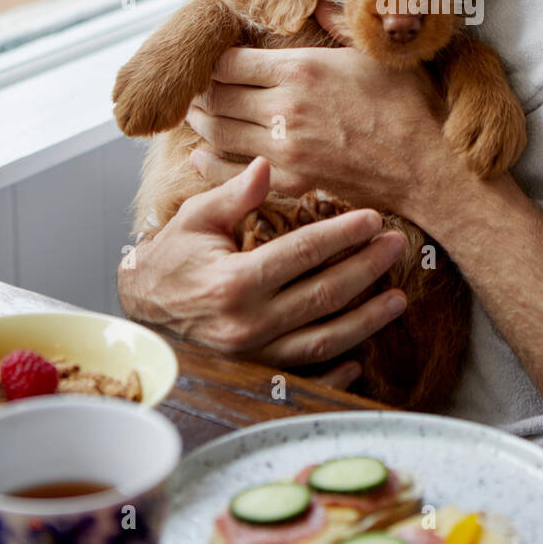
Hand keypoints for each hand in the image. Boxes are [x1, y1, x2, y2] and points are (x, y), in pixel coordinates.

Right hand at [117, 157, 408, 388]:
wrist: (143, 307)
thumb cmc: (174, 256)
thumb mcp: (198, 218)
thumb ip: (235, 195)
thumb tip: (267, 167)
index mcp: (234, 280)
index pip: (303, 252)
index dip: (342, 234)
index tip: (373, 219)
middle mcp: (246, 323)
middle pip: (323, 295)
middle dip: (367, 269)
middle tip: (397, 247)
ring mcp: (253, 354)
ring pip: (323, 340)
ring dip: (367, 321)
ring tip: (399, 298)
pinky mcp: (254, 372)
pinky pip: (304, 376)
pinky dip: (335, 372)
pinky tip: (362, 357)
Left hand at [184, 5, 446, 213]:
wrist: (425, 167)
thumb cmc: (407, 106)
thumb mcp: (375, 55)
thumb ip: (340, 26)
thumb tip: (318, 2)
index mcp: (301, 68)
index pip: (231, 60)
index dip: (214, 60)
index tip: (213, 60)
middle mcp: (284, 106)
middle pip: (218, 95)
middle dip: (201, 90)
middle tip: (195, 88)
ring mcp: (284, 146)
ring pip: (220, 131)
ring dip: (201, 122)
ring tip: (196, 114)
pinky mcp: (291, 180)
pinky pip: (234, 172)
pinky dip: (209, 165)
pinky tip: (200, 155)